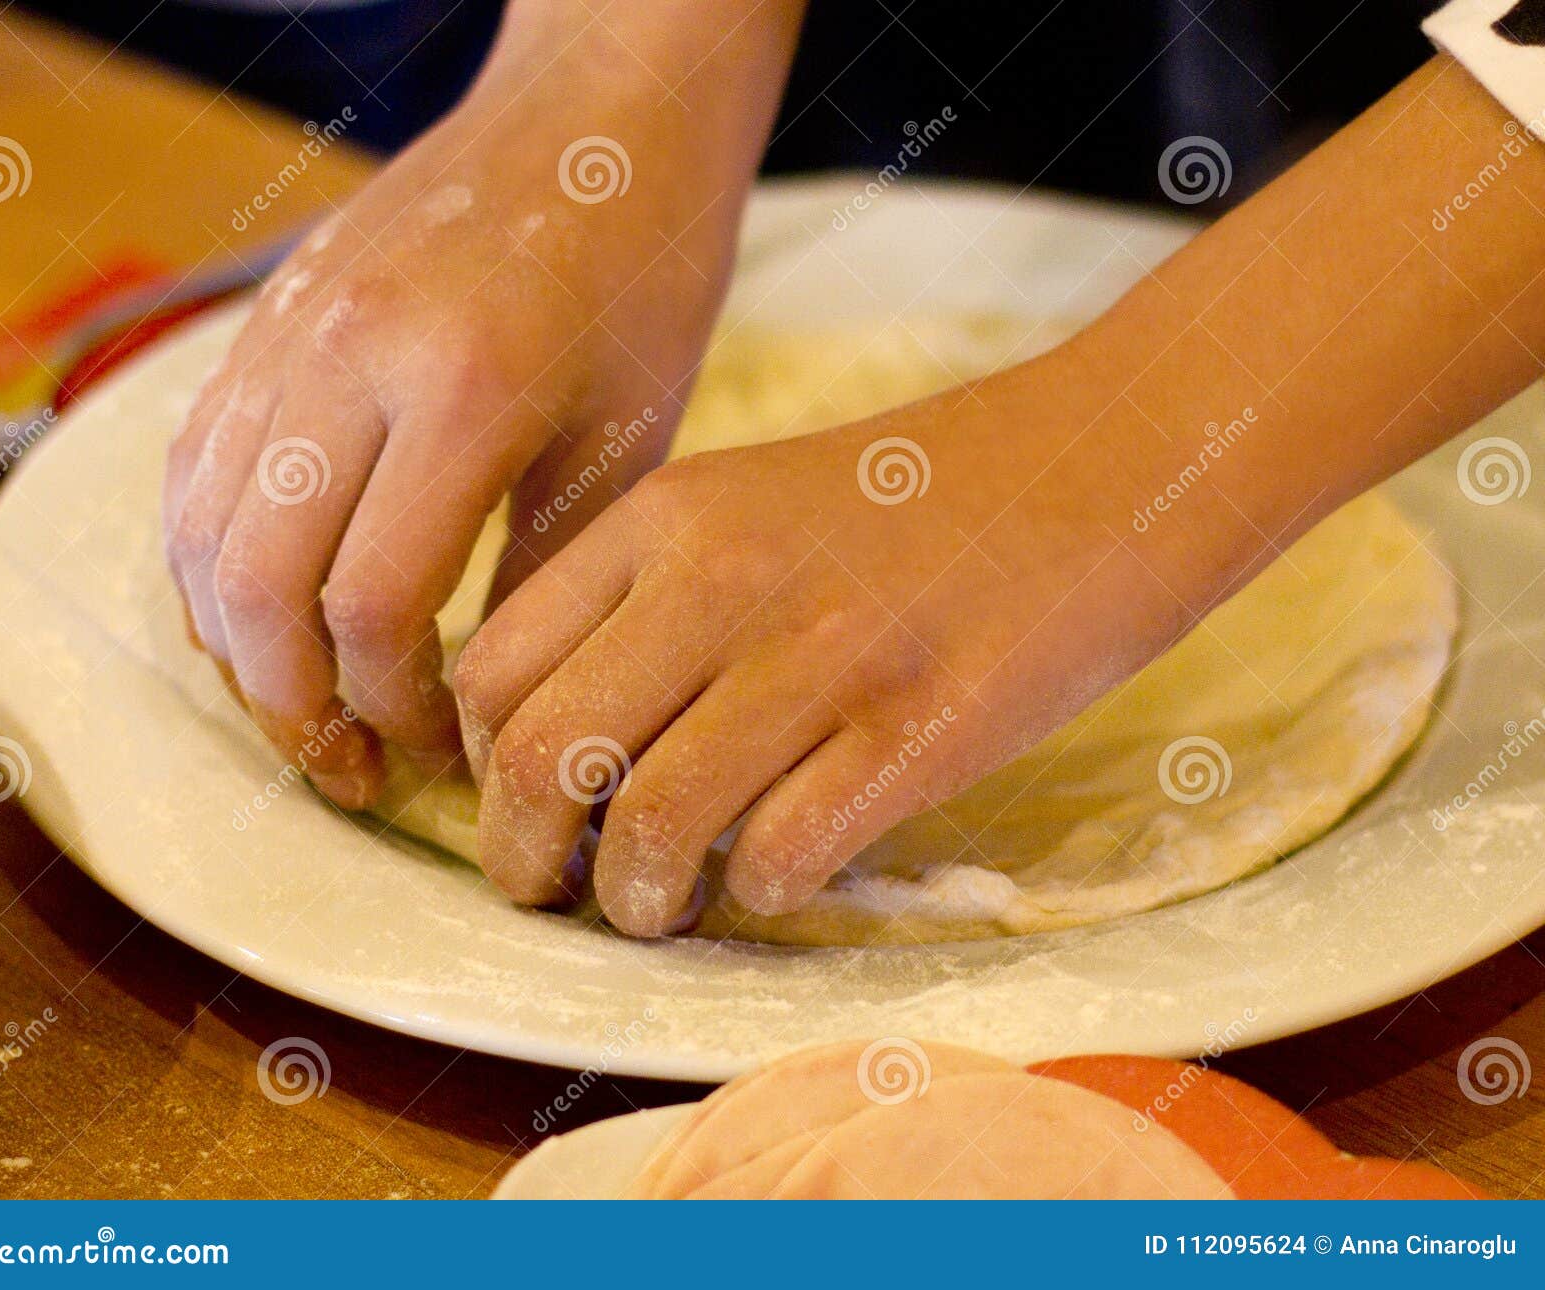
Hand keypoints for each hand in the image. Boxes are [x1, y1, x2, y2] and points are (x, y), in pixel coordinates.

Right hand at [162, 55, 750, 807]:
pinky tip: (261, 613)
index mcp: (461, 390)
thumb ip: (548, 574)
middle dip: (295, 706)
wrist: (593, 120)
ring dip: (238, 647)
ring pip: (202, 533)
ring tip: (302, 710)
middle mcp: (346, 359)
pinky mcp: (265, 321)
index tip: (441, 754)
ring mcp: (288, 333)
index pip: (373, 603)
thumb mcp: (628, 439)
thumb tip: (493, 705)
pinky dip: (211, 562)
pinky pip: (195, 468)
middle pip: (258, 587)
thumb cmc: (641, 276)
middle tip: (349, 769)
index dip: (394, 708)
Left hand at [452, 339, 1243, 933]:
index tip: (517, 807)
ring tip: (655, 906)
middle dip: (518, 858)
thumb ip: (649, 596)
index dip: (478, 768)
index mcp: (665, 515)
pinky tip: (776, 876)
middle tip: (550, 888)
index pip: (493, 667)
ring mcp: (821, 654)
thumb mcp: (751, 499)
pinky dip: (756, 896)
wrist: (1102, 459)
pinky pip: (779, 859)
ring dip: (633, 901)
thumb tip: (563, 740)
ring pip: (649, 828)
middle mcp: (721, 579)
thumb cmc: (921, 496)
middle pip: (541, 758)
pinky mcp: (917, 730)